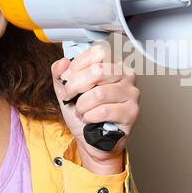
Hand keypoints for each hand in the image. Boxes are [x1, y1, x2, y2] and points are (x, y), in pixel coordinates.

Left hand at [50, 41, 139, 172]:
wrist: (92, 140)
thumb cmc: (85, 114)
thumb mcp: (67, 91)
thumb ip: (60, 73)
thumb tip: (63, 62)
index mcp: (113, 64)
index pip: (99, 52)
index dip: (78, 64)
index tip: (67, 77)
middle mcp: (126, 75)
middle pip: (97, 71)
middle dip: (75, 86)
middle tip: (70, 96)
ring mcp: (132, 94)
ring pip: (99, 93)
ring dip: (82, 105)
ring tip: (82, 110)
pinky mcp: (132, 112)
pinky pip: (105, 111)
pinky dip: (90, 117)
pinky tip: (91, 119)